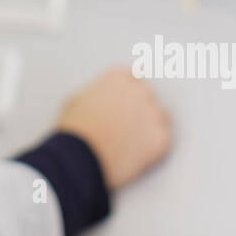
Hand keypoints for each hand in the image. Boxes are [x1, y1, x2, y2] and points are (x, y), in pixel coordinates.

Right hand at [55, 68, 170, 189]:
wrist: (79, 158)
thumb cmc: (73, 131)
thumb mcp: (76, 101)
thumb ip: (95, 94)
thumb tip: (98, 101)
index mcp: (118, 77)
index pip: (132, 79)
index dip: (126, 95)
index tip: (123, 106)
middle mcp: (139, 90)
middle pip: (147, 97)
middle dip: (138, 109)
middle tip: (126, 127)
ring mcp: (153, 114)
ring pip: (159, 118)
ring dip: (149, 127)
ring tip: (130, 144)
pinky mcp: (160, 138)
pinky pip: (162, 140)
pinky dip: (153, 148)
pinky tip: (136, 156)